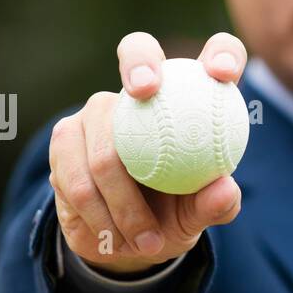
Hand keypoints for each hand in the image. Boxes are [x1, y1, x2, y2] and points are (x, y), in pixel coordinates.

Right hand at [49, 32, 246, 274]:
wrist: (126, 240)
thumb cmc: (175, 213)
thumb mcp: (200, 214)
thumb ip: (216, 203)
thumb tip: (226, 188)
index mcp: (192, 98)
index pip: (217, 53)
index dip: (222, 52)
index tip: (224, 74)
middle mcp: (141, 90)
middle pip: (137, 51)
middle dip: (140, 64)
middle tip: (145, 90)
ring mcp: (99, 110)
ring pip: (106, 140)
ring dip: (125, 202)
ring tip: (148, 241)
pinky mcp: (66, 138)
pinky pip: (79, 176)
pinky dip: (101, 215)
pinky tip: (117, 239)